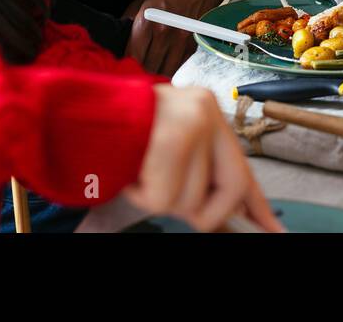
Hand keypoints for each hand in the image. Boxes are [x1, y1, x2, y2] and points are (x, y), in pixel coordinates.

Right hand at [122, 84, 282, 231]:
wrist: (67, 109)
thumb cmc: (114, 132)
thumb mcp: (164, 147)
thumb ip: (197, 174)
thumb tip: (224, 217)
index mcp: (206, 110)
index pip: (243, 167)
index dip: (257, 206)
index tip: (274, 232)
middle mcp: (205, 111)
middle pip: (231, 187)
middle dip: (204, 212)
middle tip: (169, 197)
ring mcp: (190, 122)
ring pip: (192, 198)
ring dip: (160, 198)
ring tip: (139, 169)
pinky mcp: (169, 139)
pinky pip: (165, 198)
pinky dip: (142, 195)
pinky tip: (130, 170)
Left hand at [124, 0, 226, 75]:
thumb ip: (130, 19)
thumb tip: (120, 36)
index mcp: (148, 21)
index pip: (133, 54)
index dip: (129, 64)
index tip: (128, 67)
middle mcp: (164, 32)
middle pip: (149, 66)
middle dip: (143, 71)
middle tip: (140, 72)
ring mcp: (180, 40)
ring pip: (165, 70)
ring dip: (158, 73)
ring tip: (154, 71)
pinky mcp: (194, 44)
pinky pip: (180, 66)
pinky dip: (173, 70)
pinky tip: (168, 67)